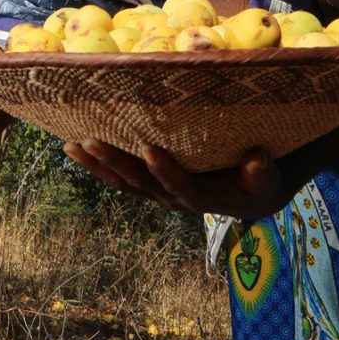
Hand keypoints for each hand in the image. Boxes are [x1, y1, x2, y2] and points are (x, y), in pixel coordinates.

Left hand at [64, 138, 284, 220]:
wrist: (252, 197)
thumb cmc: (260, 182)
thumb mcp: (268, 179)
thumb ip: (263, 171)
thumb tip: (257, 158)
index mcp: (202, 197)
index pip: (180, 184)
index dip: (165, 170)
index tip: (149, 149)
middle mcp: (173, 198)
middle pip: (140, 182)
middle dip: (115, 162)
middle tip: (91, 141)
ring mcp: (157, 194)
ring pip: (122, 182)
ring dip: (96, 165)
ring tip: (71, 146)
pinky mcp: (148, 186)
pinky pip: (118, 178)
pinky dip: (96, 165)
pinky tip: (73, 148)